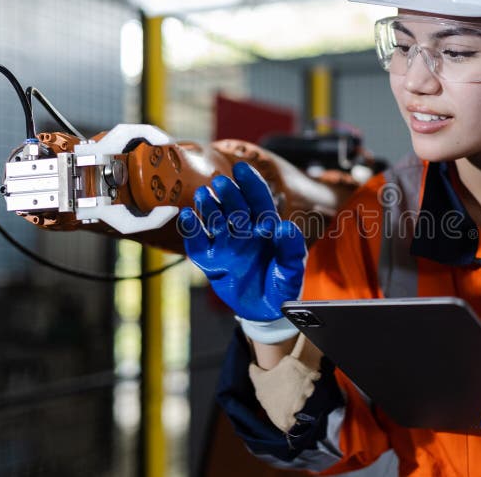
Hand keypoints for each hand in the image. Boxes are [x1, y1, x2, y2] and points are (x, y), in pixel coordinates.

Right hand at [178, 162, 305, 342]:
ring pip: (215, 220)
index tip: (242, 169)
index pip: (259, 201)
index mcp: (266, 228)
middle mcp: (244, 232)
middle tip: (220, 183)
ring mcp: (226, 245)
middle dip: (229, 194)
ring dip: (209, 207)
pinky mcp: (210, 261)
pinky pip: (198, 243)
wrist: (266, 311)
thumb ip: (292, 249)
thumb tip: (286, 227)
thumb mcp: (292, 270)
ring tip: (203, 196)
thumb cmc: (282, 286)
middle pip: (235, 207)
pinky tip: (187, 216)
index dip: (251, 184)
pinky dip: (191, 230)